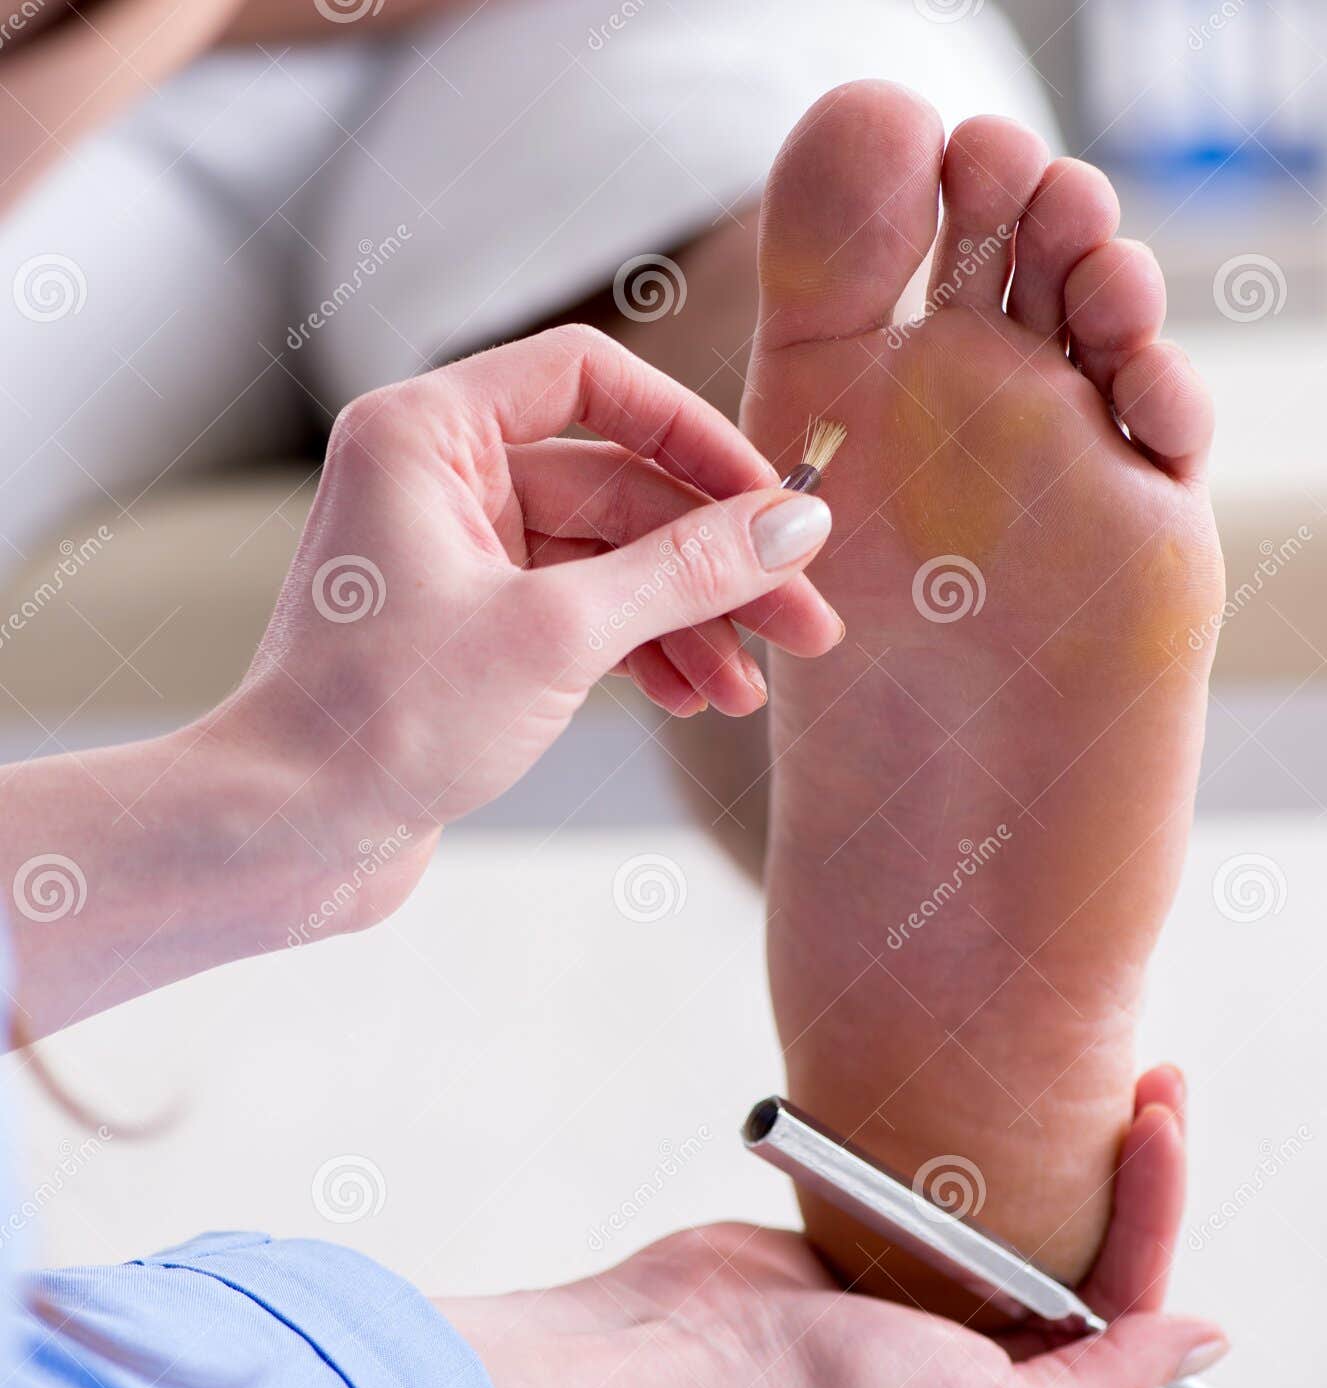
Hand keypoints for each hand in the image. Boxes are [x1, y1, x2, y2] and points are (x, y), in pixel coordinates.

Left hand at [229, 324, 839, 915]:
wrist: (291, 837)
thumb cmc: (384, 721)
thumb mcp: (559, 636)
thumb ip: (686, 571)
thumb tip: (792, 525)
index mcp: (430, 435)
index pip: (590, 379)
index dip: (692, 433)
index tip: (768, 501)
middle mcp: (442, 479)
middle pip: (619, 487)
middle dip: (714, 561)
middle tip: (804, 618)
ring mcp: (461, 554)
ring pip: (611, 560)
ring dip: (690, 620)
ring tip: (753, 690)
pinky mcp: (477, 624)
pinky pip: (585, 612)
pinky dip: (644, 651)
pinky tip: (698, 698)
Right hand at [436, 1067, 1226, 1387]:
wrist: (689, 1363)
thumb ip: (1106, 1378)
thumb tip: (1207, 1338)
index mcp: (1023, 1385)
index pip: (1124, 1284)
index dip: (1154, 1203)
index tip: (1157, 1125)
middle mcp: (981, 1328)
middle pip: (1079, 1227)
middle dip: (1119, 1154)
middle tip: (1147, 1078)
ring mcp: (923, 1271)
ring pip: (1013, 1190)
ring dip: (1048, 1132)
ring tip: (1086, 1063)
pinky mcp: (866, 1225)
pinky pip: (937, 1169)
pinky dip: (966, 1131)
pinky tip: (994, 1087)